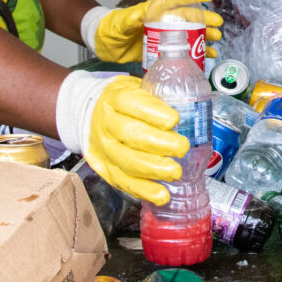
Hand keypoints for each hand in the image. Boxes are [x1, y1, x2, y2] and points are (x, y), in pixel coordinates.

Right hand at [55, 71, 186, 204]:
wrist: (89, 114)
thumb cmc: (123, 103)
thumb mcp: (138, 87)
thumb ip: (160, 94)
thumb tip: (192, 103)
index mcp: (115, 99)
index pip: (133, 104)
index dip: (154, 113)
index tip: (174, 120)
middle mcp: (106, 123)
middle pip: (131, 135)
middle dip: (160, 144)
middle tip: (181, 148)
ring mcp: (103, 148)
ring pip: (126, 161)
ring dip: (154, 170)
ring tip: (175, 172)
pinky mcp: (104, 168)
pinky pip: (123, 182)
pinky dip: (143, 190)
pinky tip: (161, 194)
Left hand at [82, 0, 222, 63]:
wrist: (102, 44)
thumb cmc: (108, 29)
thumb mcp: (118, 23)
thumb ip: (128, 19)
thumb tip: (139, 14)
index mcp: (153, 11)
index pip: (176, 0)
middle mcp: (162, 21)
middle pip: (188, 17)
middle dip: (204, 19)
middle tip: (217, 25)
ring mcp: (163, 35)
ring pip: (189, 33)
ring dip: (203, 36)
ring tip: (215, 40)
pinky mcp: (162, 49)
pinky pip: (183, 50)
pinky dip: (195, 52)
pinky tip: (206, 55)